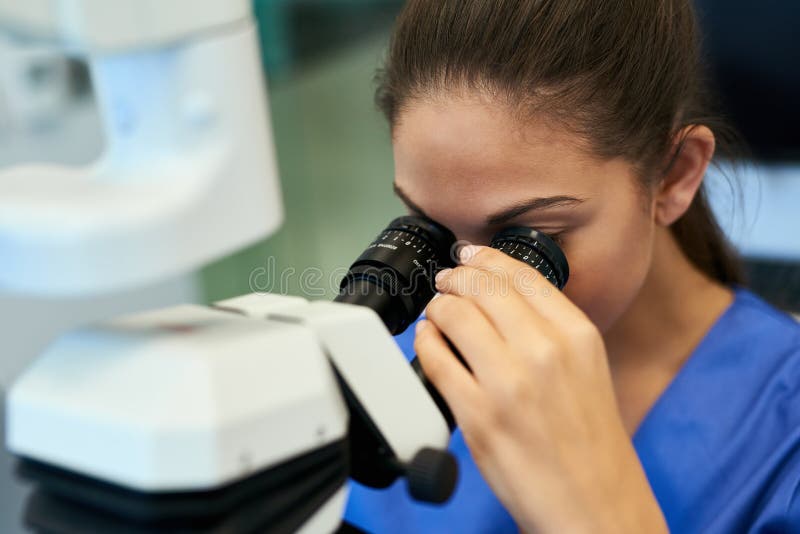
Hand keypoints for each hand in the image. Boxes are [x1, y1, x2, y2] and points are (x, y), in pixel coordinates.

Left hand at [416, 245, 667, 533]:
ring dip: (438, 306)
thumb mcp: (588, 367)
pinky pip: (435, 358)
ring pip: (454, 315)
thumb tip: (503, 296)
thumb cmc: (590, 440)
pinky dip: (426, 341)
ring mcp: (508, 383)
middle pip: (481, 287)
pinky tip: (429, 341)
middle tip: (446, 280)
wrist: (593, 503)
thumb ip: (552, 328)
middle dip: (455, 277)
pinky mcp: (477, 415)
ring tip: (436, 311)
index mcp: (576, 335)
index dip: (486, 259)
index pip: (520, 275)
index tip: (469, 255)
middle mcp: (543, 351)